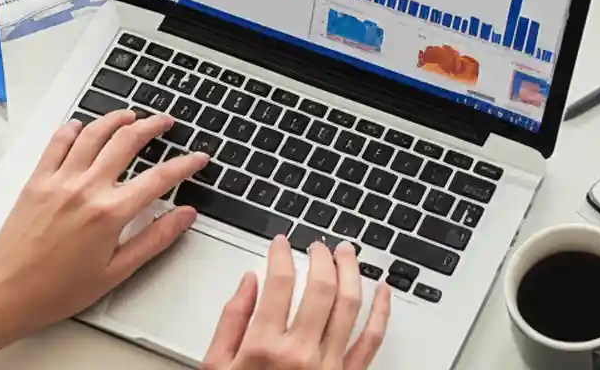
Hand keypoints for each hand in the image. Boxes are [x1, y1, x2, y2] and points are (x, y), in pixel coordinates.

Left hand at [0, 110, 208, 337]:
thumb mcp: (118, 271)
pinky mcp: (37, 182)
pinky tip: (81, 126)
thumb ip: (155, 238)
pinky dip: (72, 130)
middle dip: (152, 126)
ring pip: (93, 134)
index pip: (160, 177)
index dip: (185, 164)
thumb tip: (185, 215)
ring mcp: (59, 181)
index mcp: (110, 213)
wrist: (6, 293)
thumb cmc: (59, 289)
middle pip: (127, 141)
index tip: (198, 158)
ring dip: (115, 120)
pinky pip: (56, 144)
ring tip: (130, 116)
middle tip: (165, 122)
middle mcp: (86, 189)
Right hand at [203, 235, 391, 369]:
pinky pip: (372, 340)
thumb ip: (231, 321)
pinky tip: (383, 290)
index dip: (282, 254)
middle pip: (321, 288)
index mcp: (263, 347)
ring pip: (350, 305)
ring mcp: (328, 366)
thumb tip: (249, 282)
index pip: (279, 283)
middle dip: (322, 257)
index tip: (282, 243)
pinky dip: (382, 311)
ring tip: (349, 254)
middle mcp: (300, 354)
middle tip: (319, 245)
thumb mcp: (216, 367)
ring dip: (353, 272)